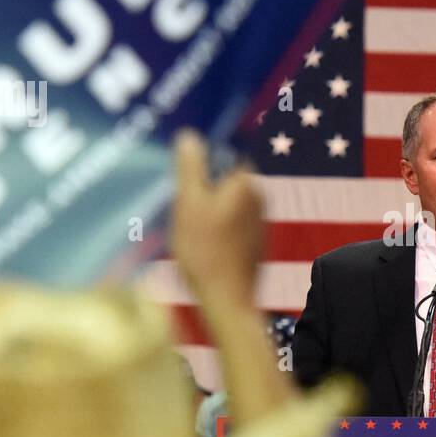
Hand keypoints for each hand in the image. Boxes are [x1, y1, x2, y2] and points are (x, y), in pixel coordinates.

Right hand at [171, 129, 264, 302]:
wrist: (228, 301)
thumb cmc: (205, 252)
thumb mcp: (188, 204)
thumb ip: (190, 167)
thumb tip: (189, 135)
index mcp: (246, 181)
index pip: (228, 148)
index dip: (205, 149)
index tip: (183, 156)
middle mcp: (259, 197)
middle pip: (226, 174)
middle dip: (203, 178)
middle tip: (175, 188)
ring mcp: (259, 221)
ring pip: (228, 199)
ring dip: (207, 201)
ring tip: (182, 215)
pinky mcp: (254, 242)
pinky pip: (231, 220)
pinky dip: (215, 221)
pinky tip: (197, 236)